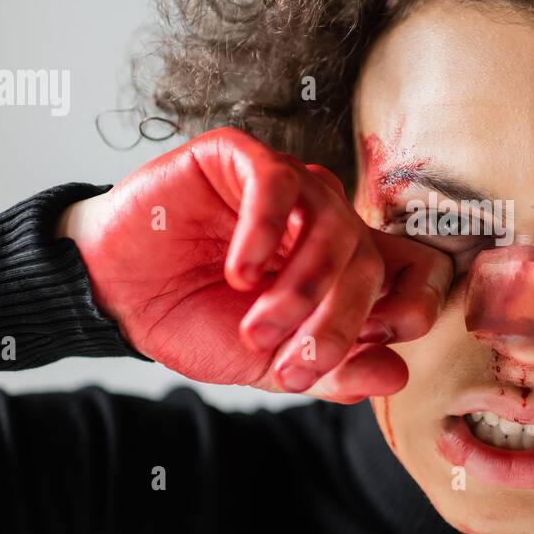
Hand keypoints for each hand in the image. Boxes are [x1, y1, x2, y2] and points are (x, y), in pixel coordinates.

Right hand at [56, 127, 451, 399]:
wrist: (116, 297)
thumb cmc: (195, 321)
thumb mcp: (268, 364)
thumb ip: (332, 370)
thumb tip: (396, 375)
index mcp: (344, 267)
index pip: (417, 270)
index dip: (414, 306)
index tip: (379, 340)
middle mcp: (326, 221)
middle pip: (371, 262)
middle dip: (336, 323)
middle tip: (288, 363)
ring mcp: (288, 187)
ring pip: (334, 224)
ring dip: (300, 288)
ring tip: (252, 326)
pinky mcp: (241, 158)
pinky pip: (278, 183)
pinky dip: (265, 234)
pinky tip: (239, 273)